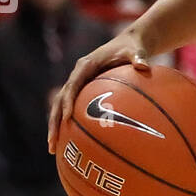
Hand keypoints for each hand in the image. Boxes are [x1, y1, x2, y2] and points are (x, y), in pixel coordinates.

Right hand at [47, 27, 150, 153]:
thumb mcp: (136, 50)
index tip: (67, 118)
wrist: (128, 45)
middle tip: (52, 142)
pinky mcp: (83, 93)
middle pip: (59, 100)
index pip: (72, 85)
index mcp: (85, 66)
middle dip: (54, 121)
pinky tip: (73, 146)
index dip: (68, 101)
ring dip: (56, 127)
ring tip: (53, 149)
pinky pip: (73, 111)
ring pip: (61, 108)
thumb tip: (144, 66)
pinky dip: (70, 127)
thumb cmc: (132, 48)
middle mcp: (77, 76)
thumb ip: (139, 58)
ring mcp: (78, 85)